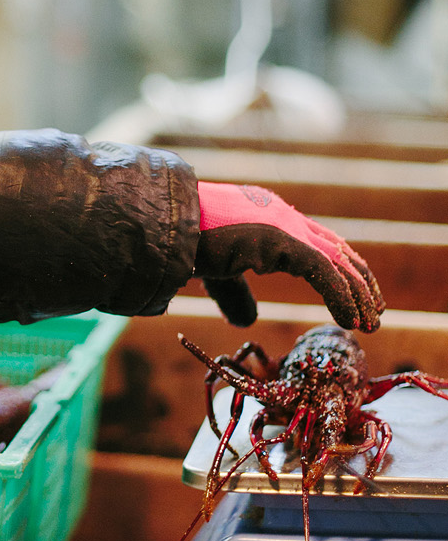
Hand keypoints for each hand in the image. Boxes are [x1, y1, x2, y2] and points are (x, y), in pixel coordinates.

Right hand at [194, 181, 384, 330]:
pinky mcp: (282, 239)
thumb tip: (247, 321)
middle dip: (360, 282)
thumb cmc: (186, 245)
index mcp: (270, 219)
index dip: (342, 271)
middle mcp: (283, 217)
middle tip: (374, 314)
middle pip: (337, 249)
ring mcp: (285, 225)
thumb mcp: (219, 274)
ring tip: (370, 324)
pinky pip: (324, 271)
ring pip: (338, 260)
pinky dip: (342, 297)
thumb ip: (237, 295)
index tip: (355, 299)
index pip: (319, 243)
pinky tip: (349, 320)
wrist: (167, 226)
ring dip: (359, 294)